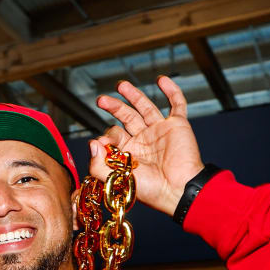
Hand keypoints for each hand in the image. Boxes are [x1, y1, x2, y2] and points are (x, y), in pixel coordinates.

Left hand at [91, 77, 203, 216]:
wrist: (177, 189)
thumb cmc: (149, 190)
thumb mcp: (115, 178)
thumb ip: (97, 163)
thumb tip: (91, 143)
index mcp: (129, 152)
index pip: (113, 135)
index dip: (106, 135)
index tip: (103, 143)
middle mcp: (144, 140)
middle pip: (126, 117)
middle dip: (114, 107)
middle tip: (101, 100)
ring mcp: (160, 131)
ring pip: (146, 107)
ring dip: (134, 95)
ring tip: (121, 85)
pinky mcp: (177, 125)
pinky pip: (177, 104)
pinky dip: (171, 91)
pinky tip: (161, 80)